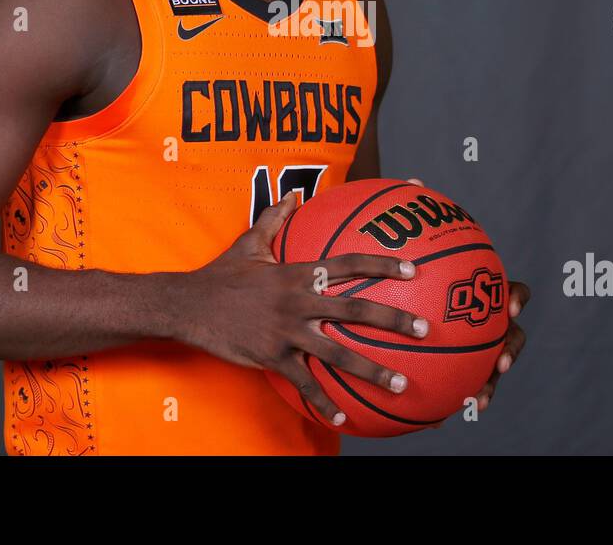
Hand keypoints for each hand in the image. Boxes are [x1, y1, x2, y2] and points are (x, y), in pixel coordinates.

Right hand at [173, 190, 428, 427]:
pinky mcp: (272, 358)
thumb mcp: (250, 242)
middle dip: (393, 320)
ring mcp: (286, 333)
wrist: (188, 305)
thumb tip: (294, 194)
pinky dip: (324, 402)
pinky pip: (304, 384)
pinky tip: (343, 418)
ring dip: (373, 370)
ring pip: (338, 354)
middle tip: (424, 329)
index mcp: (298, 273)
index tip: (412, 270)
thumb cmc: (222, 274)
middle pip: (355, 310)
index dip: (382, 266)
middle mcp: (298, 302)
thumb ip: (277, 219)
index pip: (348, 265)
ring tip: (402, 383)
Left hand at [402, 177, 529, 427]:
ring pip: (489, 368)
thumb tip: (414, 182)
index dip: (516, 297)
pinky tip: (435, 417)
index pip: (512, 289)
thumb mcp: (409, 241)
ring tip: (475, 399)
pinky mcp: (455, 367)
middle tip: (498, 361)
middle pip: (511, 335)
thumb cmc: (413, 265)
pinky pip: (458, 386)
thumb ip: (416, 218)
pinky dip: (450, 401)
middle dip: (509, 350)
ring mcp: (475, 345)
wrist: (402, 295)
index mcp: (483, 289)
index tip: (508, 304)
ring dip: (487, 385)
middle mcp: (486, 319)